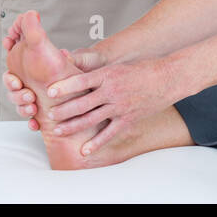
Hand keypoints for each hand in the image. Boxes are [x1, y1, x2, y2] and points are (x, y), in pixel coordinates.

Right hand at [1, 26, 106, 129]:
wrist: (105, 75)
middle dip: (18, 96)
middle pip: (15, 93)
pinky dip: (33, 123)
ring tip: (33, 109)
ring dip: (24, 109)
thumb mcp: (83, 58)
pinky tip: (35, 124)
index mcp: (39, 68)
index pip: (15, 75)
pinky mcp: (50, 110)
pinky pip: (35, 119)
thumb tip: (63, 54)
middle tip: (30, 96)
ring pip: (23, 106)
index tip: (17, 82)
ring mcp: (42, 98)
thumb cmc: (91, 63)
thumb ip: (72, 58)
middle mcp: (37, 83)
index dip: (10, 80)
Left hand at [40, 56, 176, 156]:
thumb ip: (98, 72)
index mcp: (108, 74)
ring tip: (58, 130)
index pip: (81, 80)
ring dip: (73, 126)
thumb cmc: (144, 69)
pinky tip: (85, 150)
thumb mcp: (118, 66)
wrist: (169, 77)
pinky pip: (109, 133)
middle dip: (63, 110)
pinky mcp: (128, 118)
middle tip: (48, 115)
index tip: (49, 91)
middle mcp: (112, 90)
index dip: (64, 86)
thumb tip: (77, 72)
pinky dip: (96, 143)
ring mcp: (120, 106)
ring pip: (91, 119)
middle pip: (82, 103)